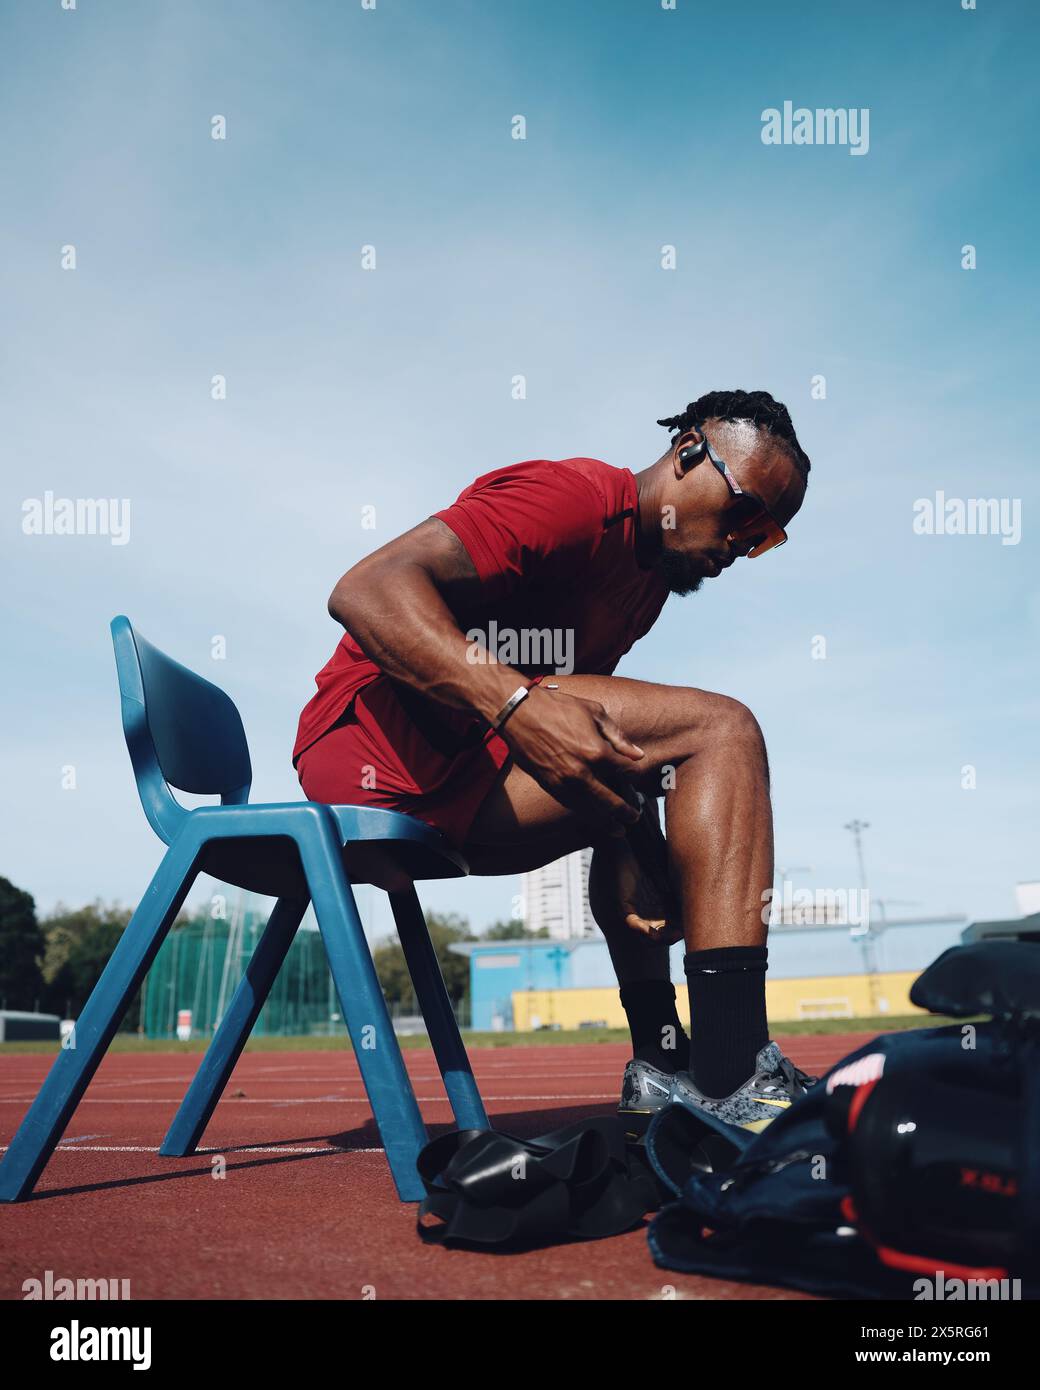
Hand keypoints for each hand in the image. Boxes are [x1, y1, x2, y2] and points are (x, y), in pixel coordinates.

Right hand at [499, 686, 643, 832]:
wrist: (520, 713)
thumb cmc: (558, 708)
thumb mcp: (595, 713)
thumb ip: (618, 737)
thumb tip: (638, 755)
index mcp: (597, 752)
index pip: (626, 772)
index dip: (635, 774)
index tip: (635, 775)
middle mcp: (582, 773)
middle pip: (612, 801)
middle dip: (626, 811)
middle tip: (634, 817)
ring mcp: (564, 783)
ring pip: (591, 810)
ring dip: (607, 822)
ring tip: (618, 830)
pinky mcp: (549, 786)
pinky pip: (571, 806)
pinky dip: (585, 815)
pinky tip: (592, 818)